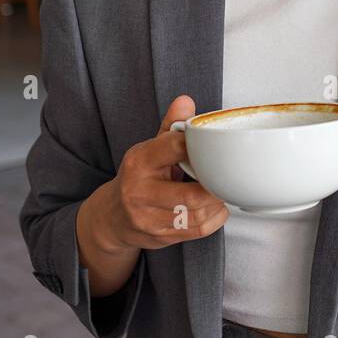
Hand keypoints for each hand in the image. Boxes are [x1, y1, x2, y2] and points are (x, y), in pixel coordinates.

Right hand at [96, 95, 228, 252]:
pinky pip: (199, 229)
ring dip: (217, 202)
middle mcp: (140, 191)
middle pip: (191, 194)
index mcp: (139, 162)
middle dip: (214, 186)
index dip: (199, 146)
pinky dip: (216, 217)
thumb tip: (186, 101)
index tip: (211, 146)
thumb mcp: (150, 149)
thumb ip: (170, 126)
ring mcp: (148, 218)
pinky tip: (215, 206)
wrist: (112, 217)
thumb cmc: (140, 177)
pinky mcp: (160, 236)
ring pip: (197, 215)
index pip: (174, 147)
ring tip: (221, 190)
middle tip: (225, 175)